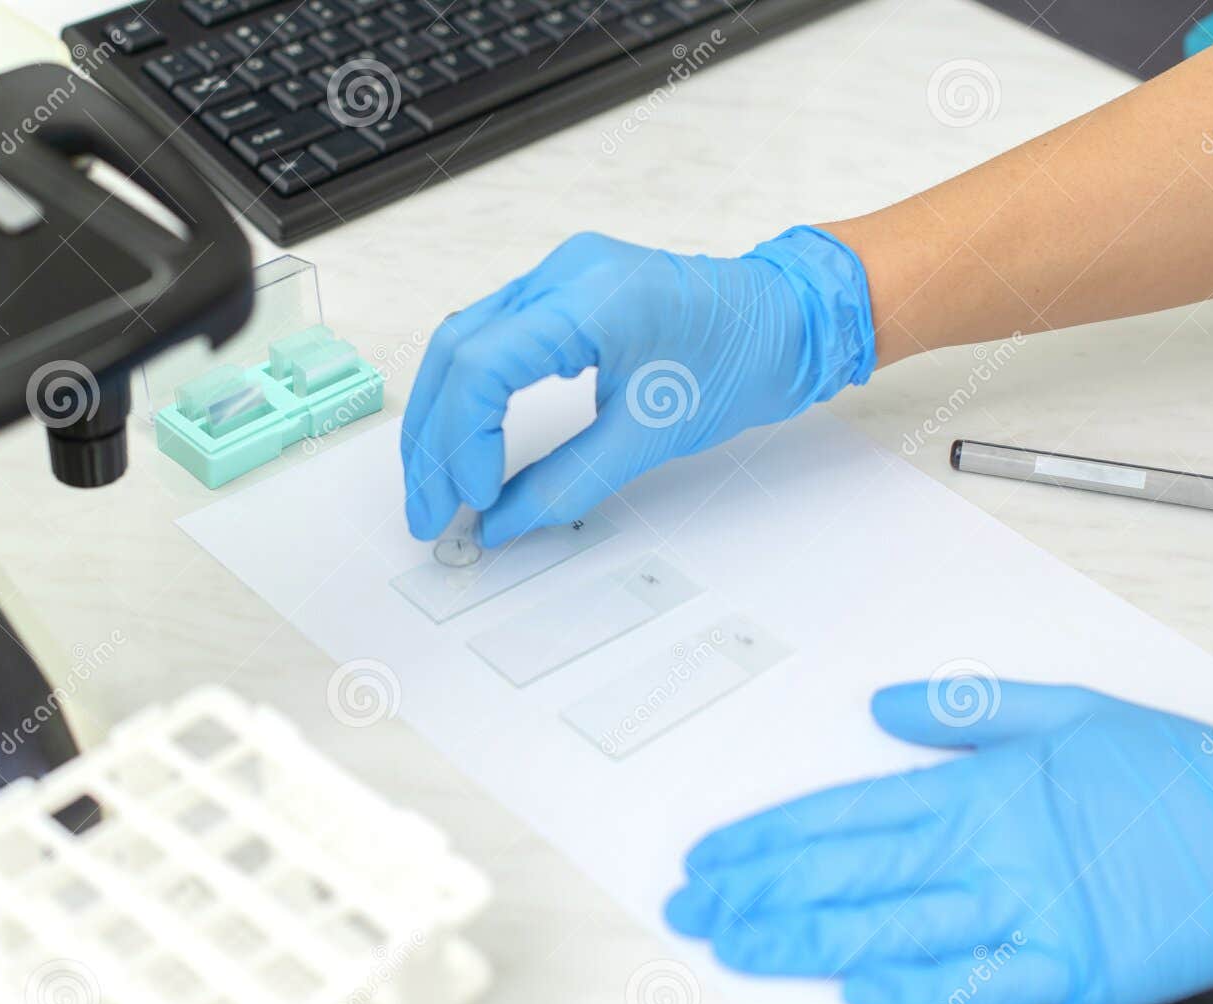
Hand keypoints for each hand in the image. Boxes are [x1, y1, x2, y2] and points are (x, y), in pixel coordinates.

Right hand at [400, 227, 875, 545]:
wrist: (783, 318)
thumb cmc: (740, 358)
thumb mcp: (653, 436)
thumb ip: (568, 483)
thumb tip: (501, 521)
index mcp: (592, 297)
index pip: (484, 365)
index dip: (463, 440)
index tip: (474, 498)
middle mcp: (562, 272)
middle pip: (455, 352)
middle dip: (433, 439)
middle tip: (429, 511)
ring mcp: (554, 275)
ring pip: (460, 344)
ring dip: (440, 419)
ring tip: (436, 487)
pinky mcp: (556, 293)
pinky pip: (488, 340)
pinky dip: (468, 396)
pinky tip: (464, 442)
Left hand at [665, 680, 1212, 1003]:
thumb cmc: (1170, 775)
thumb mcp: (1063, 712)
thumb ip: (961, 712)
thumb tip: (880, 708)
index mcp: (978, 789)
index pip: (843, 816)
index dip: (767, 839)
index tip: (712, 858)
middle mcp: (988, 848)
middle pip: (846, 874)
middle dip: (759, 893)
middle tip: (694, 911)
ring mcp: (1027, 910)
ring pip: (891, 926)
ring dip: (807, 939)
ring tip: (740, 949)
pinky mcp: (1071, 965)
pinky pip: (977, 982)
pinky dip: (916, 989)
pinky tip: (858, 993)